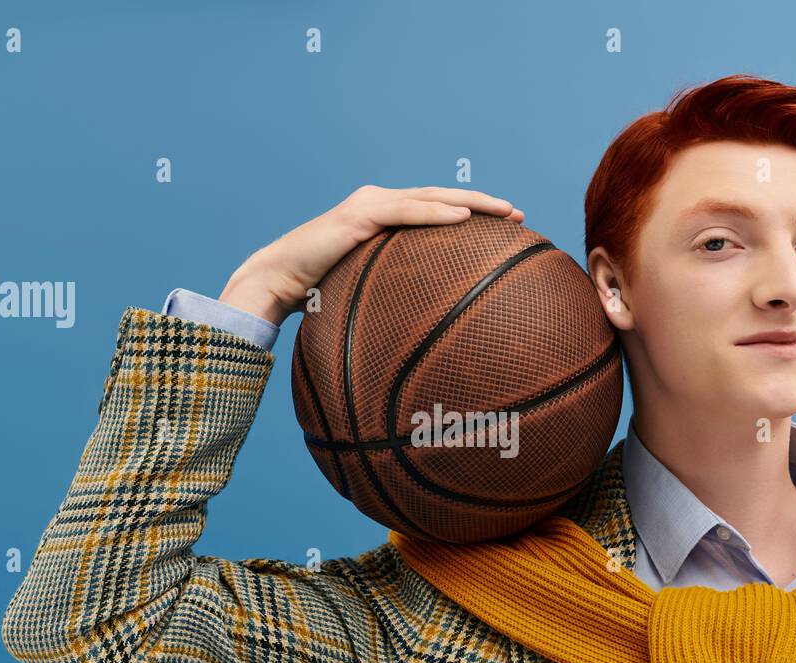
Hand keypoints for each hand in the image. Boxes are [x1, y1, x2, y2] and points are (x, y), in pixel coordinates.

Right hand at [219, 185, 523, 325]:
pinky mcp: (359, 215)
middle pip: (440, 197)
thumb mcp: (365, 292)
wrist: (277, 280)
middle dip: (482, 203)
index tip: (506, 227)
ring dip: (470, 202)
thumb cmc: (317, 293)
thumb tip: (421, 332)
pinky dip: (435, 212)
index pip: (434, 210)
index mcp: (383, 219)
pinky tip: (463, 217)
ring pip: (430, 198)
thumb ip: (392, 297)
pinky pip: (405, 212)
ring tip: (503, 211)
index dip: (472, 214)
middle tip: (517, 215)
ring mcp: (369, 205)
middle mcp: (379, 203)